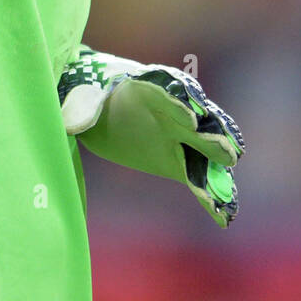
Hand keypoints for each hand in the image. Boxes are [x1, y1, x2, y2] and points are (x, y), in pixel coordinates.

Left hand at [59, 47, 243, 226]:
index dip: (181, 104)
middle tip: (229, 153)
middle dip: (213, 136)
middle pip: (200, 121)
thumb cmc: (92, 91)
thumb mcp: (83, 94)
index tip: (191, 119)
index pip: (170, 89)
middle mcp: (175, 109)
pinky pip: (198, 178)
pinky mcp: (179, 160)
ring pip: (206, 151)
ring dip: (219, 171)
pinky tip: (223, 216)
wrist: (101, 107)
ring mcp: (182, 136)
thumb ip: (81, 106)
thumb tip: (71, 124)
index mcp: (151, 84)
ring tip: (229, 194)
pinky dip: (211, 195)